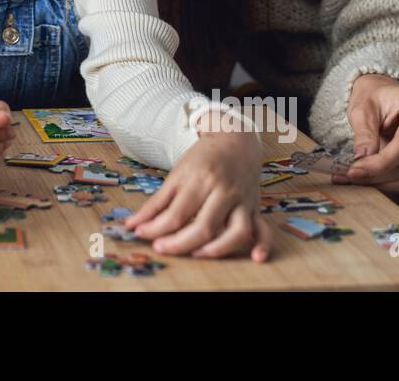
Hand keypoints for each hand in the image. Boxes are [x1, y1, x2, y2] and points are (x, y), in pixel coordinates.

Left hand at [124, 111, 271, 261]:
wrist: (235, 140)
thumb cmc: (203, 159)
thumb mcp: (177, 174)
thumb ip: (157, 202)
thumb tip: (134, 223)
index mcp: (200, 180)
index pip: (177, 212)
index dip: (156, 228)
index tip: (140, 234)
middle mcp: (223, 191)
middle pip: (204, 226)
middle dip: (180, 243)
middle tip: (161, 247)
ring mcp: (242, 201)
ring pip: (236, 231)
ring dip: (216, 249)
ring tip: (195, 254)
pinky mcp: (255, 208)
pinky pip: (264, 228)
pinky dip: (262, 245)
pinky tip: (256, 259)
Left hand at [338, 73, 398, 193]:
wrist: (385, 92)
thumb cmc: (374, 95)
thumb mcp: (362, 108)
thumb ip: (364, 133)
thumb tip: (362, 159)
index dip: (380, 164)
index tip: (355, 171)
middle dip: (377, 175)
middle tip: (349, 176)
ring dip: (383, 183)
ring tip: (356, 179)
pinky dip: (391, 183)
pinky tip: (370, 178)